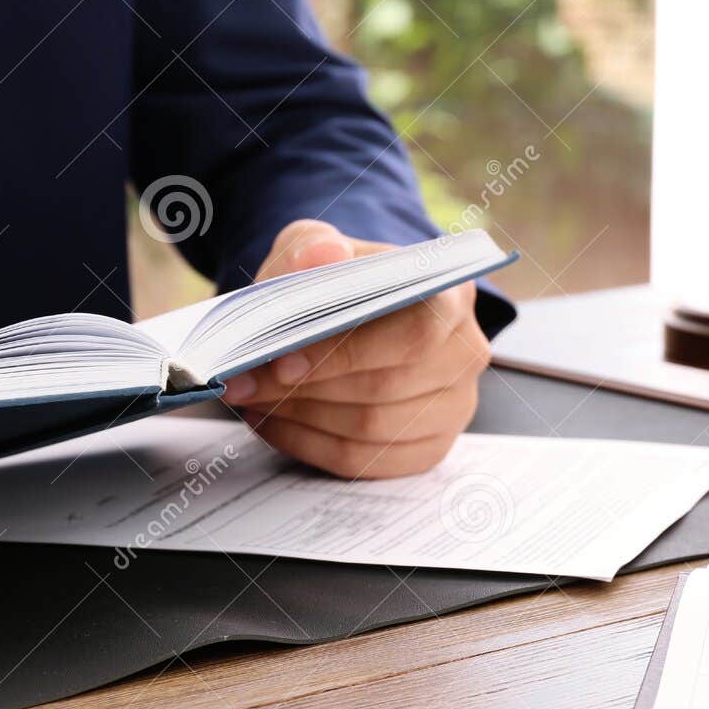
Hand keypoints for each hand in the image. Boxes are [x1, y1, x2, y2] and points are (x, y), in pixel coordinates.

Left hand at [222, 220, 489, 477]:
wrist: (356, 312)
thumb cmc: (341, 281)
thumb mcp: (318, 246)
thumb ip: (313, 246)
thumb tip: (322, 256)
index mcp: (451, 296)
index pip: (412, 334)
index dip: (346, 354)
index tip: (281, 362)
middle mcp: (465, 353)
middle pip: (386, 387)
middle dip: (305, 390)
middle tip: (243, 382)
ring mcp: (454, 406)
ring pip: (372, 430)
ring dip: (301, 417)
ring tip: (253, 398)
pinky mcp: (431, 446)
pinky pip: (364, 461)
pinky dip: (308, 445)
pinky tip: (274, 420)